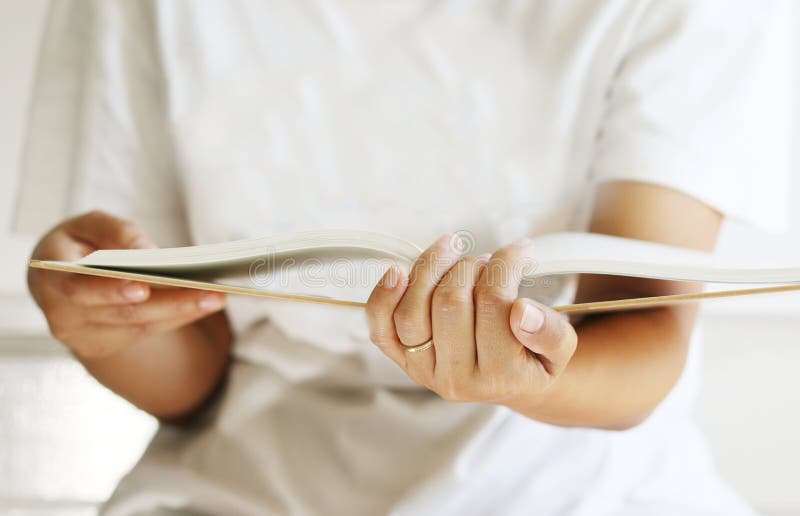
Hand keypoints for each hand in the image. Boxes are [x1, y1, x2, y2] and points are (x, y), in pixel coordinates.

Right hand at [28, 210, 226, 358]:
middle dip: (169, 301)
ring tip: (217, 296)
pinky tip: (204, 304)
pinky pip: (146, 333)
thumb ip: (115, 231)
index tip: (143, 286)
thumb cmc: (78, 245)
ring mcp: (82, 336)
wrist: (61, 280)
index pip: (79, 288)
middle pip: (122, 312)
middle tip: (208, 290)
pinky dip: (177, 317)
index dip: (110, 289)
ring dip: (182, 311)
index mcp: (50, 277)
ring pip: (139, 326)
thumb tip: (145, 250)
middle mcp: (61, 314)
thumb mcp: (87, 225)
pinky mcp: (103, 346)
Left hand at [366, 235, 576, 408]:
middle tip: (486, 260)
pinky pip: (380, 327)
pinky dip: (384, 296)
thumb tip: (522, 310)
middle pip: (451, 303)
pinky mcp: (400, 359)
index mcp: (501, 377)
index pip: (495, 303)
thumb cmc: (531, 357)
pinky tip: (399, 270)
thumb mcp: (559, 351)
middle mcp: (456, 380)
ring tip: (454, 253)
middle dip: (470, 266)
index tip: (520, 249)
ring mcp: (422, 370)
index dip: (506, 264)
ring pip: (413, 311)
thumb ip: (552, 333)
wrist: (505, 382)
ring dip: (431, 268)